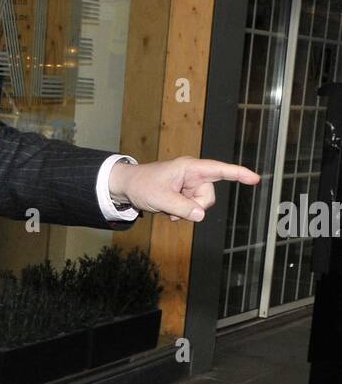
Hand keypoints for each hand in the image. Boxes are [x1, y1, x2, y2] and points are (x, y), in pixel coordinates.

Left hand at [109, 156, 260, 222]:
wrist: (128, 187)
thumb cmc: (142, 186)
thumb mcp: (161, 199)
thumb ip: (182, 207)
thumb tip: (201, 215)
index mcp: (190, 168)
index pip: (220, 170)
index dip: (239, 174)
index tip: (255, 179)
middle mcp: (193, 175)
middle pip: (209, 195)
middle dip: (196, 207)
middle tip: (175, 210)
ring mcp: (190, 184)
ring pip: (201, 204)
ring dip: (187, 211)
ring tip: (169, 208)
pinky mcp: (185, 193)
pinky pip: (193, 208)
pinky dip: (183, 212)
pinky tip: (170, 210)